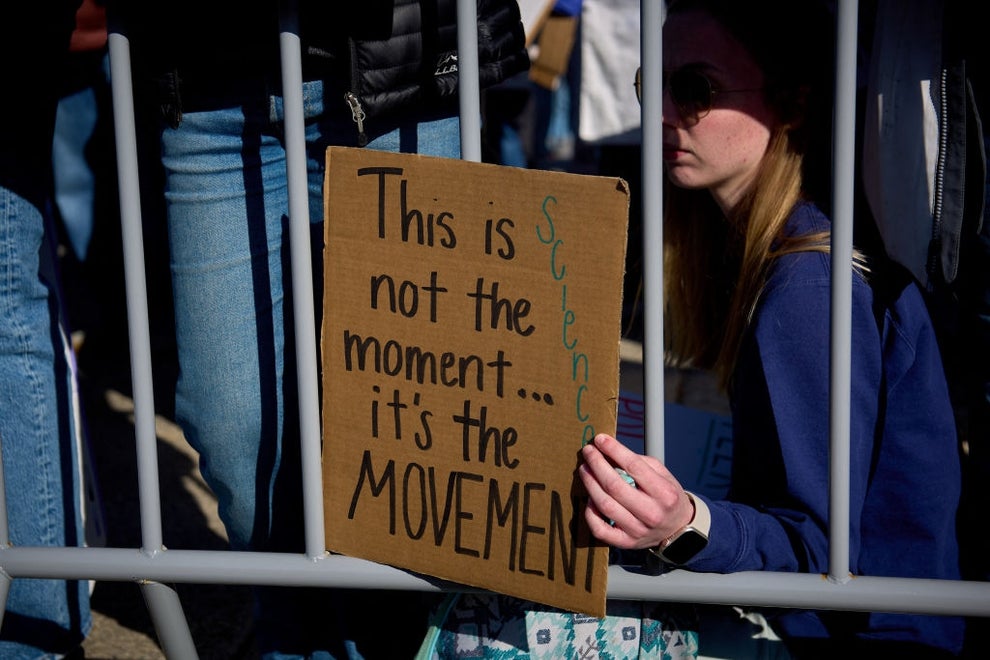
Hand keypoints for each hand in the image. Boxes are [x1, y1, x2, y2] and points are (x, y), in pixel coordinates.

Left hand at [578, 433, 694, 549]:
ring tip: (584, 469)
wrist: (678, 529)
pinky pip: (600, 529)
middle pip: (615, 486)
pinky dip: (590, 513)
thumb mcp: (663, 474)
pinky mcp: (626, 542)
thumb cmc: (666, 496)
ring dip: (590, 484)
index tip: (600, 439)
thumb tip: (610, 451)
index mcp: (664, 493)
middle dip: (597, 464)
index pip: (634, 466)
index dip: (614, 450)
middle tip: (588, 451)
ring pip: (605, 505)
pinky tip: (589, 498)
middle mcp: (652, 513)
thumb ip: (639, 462)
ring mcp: (638, 530)